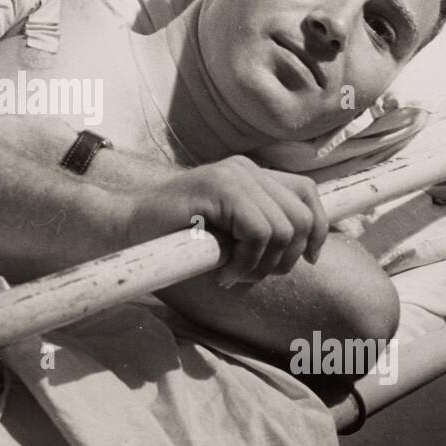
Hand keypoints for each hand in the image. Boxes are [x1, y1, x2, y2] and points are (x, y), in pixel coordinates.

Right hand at [120, 156, 327, 285]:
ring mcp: (234, 175)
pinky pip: (260, 232)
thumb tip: (305, 255)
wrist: (126, 226)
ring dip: (263, 264)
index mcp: (251, 175)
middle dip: (288, 257)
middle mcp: (247, 169)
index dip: (319, 229)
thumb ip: (258, 234)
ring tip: (234, 276)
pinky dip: (248, 261)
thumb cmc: (173, 237)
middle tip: (253, 276)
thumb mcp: (226, 234)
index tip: (309, 259)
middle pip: (303, 214)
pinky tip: (223, 272)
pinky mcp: (221, 188)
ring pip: (284, 228)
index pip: (307, 193)